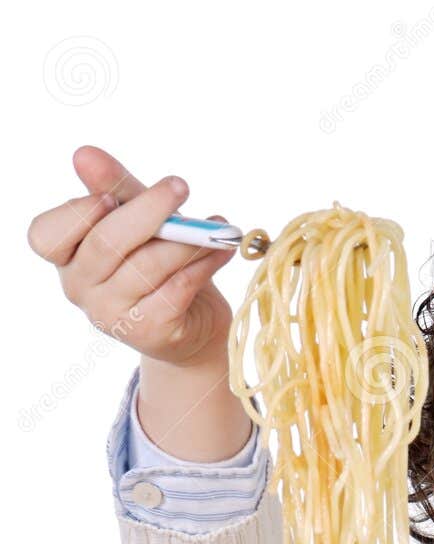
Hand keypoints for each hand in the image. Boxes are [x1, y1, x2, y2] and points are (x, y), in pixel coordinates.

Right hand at [26, 145, 235, 368]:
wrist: (192, 322)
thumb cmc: (156, 262)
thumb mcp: (137, 219)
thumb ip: (114, 188)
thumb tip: (84, 154)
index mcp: (67, 256)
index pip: (45, 236)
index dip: (76, 214)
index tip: (110, 197)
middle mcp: (80, 288)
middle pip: (105, 243)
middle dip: (147, 210)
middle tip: (179, 186)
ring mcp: (111, 316)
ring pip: (147, 266)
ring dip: (186, 241)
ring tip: (215, 227)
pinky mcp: (149, 333)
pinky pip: (176, 289)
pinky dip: (203, 265)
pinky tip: (221, 250)